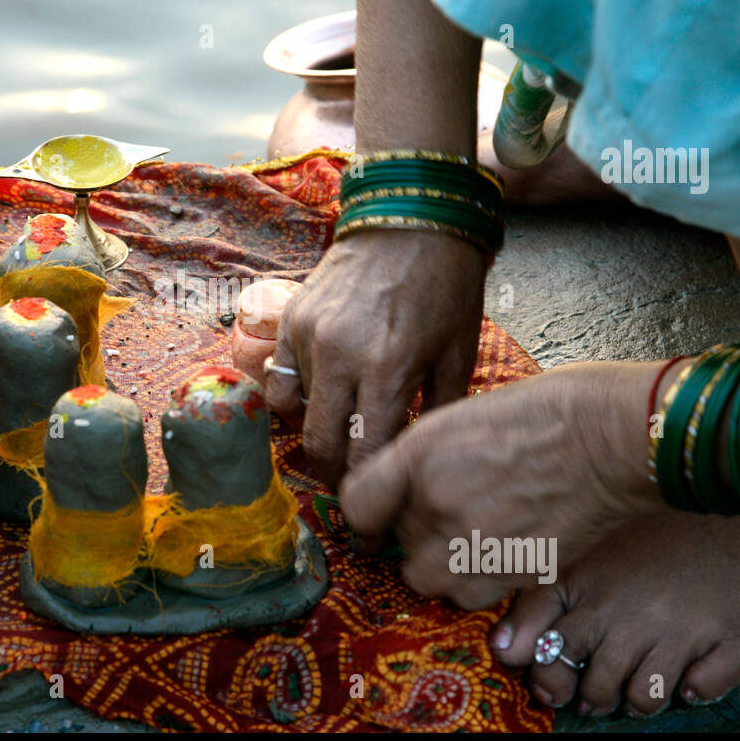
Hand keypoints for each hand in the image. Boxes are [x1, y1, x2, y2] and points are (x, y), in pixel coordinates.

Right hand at [266, 229, 485, 489]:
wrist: (410, 216)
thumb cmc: (445, 284)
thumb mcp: (459, 350)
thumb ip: (439, 410)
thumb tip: (422, 461)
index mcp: (390, 369)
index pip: (366, 456)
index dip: (368, 496)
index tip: (371, 524)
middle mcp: (341, 357)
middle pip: (322, 446)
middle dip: (336, 476)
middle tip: (353, 489)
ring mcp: (309, 337)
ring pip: (297, 416)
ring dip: (318, 435)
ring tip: (340, 442)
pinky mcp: (290, 320)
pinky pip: (280, 380)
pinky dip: (296, 400)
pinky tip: (320, 401)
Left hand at [338, 361, 667, 608]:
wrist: (613, 436)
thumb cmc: (548, 410)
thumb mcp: (464, 413)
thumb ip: (423, 454)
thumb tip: (400, 485)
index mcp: (419, 453)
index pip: (357, 504)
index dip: (366, 513)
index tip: (376, 516)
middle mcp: (435, 501)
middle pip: (395, 540)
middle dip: (413, 529)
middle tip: (446, 512)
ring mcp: (472, 543)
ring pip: (425, 578)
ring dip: (439, 564)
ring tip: (470, 538)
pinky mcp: (509, 573)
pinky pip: (468, 596)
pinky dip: (474, 582)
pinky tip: (497, 553)